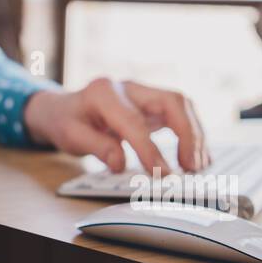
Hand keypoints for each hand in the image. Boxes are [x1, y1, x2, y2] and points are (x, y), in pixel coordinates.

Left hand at [23, 78, 208, 174]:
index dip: (150, 149)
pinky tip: (197, 156)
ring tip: (197, 166)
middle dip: (188, 135)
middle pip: (171, 102)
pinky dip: (192, 134)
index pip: (134, 122)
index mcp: (104, 93)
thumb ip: (96, 147)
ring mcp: (143, 93)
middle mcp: (129, 87)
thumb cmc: (67, 121)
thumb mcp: (70, 135)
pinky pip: (180, 114)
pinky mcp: (153, 104)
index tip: (163, 174)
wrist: (63, 108)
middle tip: (191, 168)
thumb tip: (119, 163)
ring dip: (195, 135)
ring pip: (181, 105)